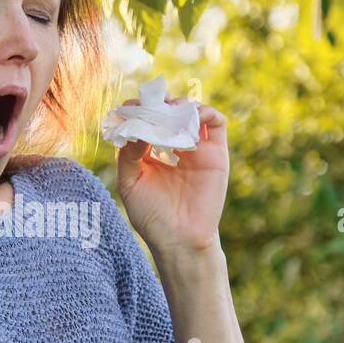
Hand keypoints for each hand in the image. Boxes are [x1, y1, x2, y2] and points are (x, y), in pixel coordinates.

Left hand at [114, 97, 228, 256]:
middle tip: (151, 106)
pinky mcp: (216, 152)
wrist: (180, 239)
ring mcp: (196, 147)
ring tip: (170, 113)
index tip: (130, 108)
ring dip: (181, 105)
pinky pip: (216, 122)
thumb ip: (127, 154)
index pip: (145, 119)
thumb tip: (136, 127)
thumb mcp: (129, 182)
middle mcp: (173, 145)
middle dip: (159, 103)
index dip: (138, 108)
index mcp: (150, 151)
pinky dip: (205, 112)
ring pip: (191, 111)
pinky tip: (190, 118)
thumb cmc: (151, 215)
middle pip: (168, 110)